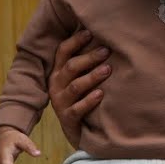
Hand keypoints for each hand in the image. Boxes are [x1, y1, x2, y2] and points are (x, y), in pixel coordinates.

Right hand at [48, 29, 109, 146]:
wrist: (77, 130)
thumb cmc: (82, 96)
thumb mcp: (79, 77)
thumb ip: (85, 61)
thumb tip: (102, 37)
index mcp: (58, 72)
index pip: (63, 52)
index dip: (75, 41)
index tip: (90, 32)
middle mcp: (56, 85)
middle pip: (71, 67)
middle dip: (89, 58)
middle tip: (106, 51)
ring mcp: (61, 102)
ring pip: (75, 86)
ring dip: (92, 77)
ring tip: (108, 69)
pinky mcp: (68, 118)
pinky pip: (78, 109)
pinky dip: (90, 101)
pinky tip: (101, 94)